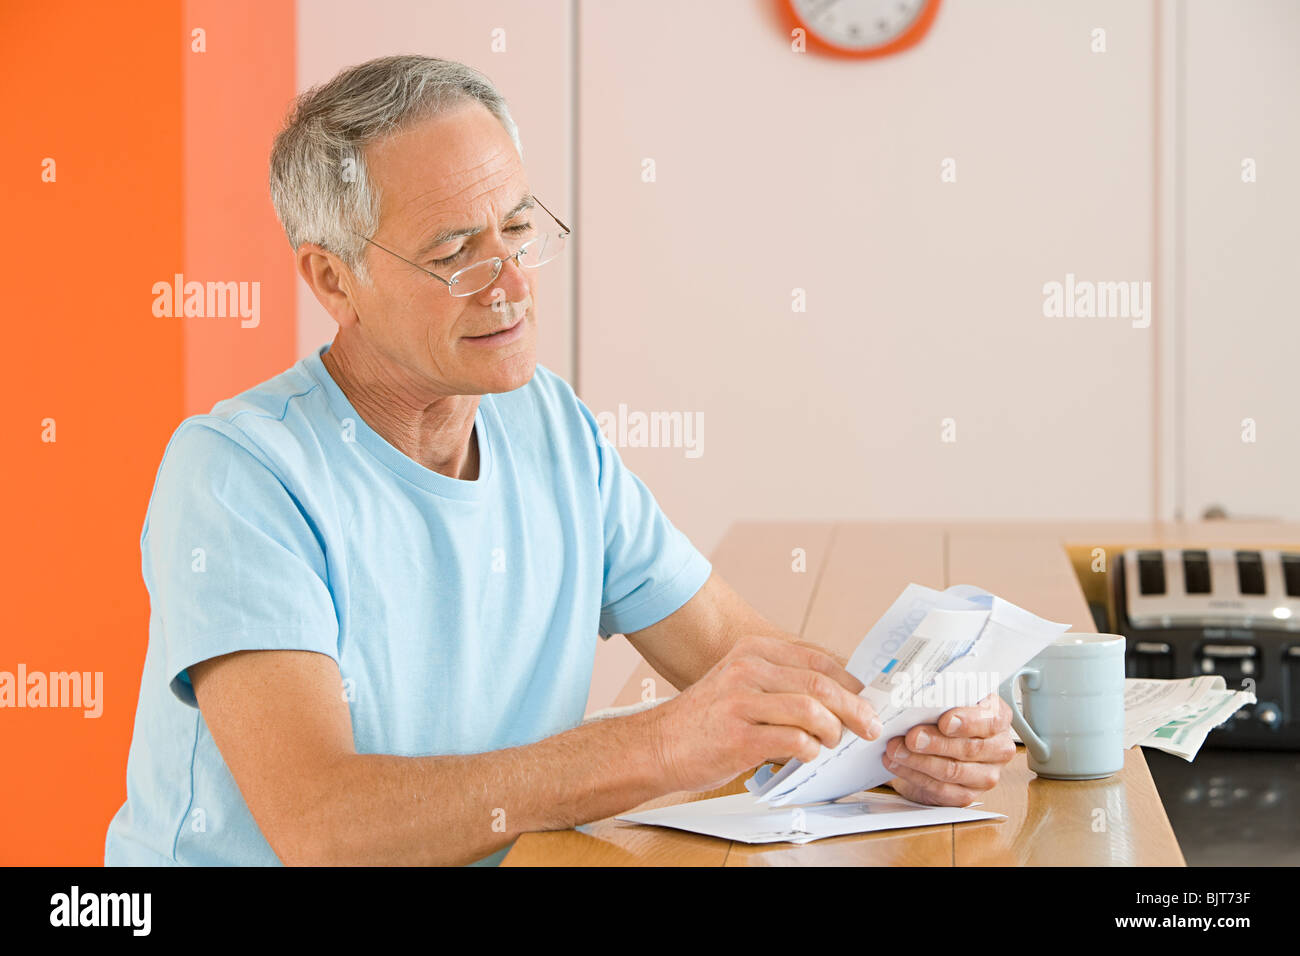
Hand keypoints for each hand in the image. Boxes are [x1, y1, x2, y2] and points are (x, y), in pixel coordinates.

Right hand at [648, 634, 883, 792]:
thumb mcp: (741, 683)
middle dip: (855, 709)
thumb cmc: (707, 720)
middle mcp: (748, 669)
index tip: (868, 701)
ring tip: (833, 742)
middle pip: (821, 684)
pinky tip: (807, 753)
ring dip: (834, 731)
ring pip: (812, 711)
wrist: (659, 744)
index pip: (818, 660)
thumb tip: (839, 697)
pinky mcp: (739, 736)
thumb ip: (782, 683)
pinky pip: (793, 740)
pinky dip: (810, 749)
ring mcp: (741, 702)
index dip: (851, 683)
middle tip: (870, 727)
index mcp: (753, 651)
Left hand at [881, 693, 1016, 805]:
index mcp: (998, 718)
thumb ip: (941, 697)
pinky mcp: (966, 795)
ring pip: (953, 771)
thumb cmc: (943, 716)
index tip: (944, 721)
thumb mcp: (947, 700)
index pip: (992, 720)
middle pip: (970, 748)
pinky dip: (913, 775)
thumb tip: (919, 693)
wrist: (937, 747)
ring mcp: (985, 775)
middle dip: (936, 742)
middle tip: (912, 736)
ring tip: (896, 749)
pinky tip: (896, 764)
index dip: (969, 721)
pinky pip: (940, 789)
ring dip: (919, 760)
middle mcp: (998, 748)